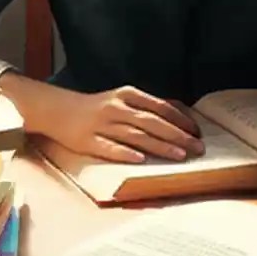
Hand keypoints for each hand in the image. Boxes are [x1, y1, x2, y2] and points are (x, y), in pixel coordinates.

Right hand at [0, 75, 204, 163]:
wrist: (58, 110)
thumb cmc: (98, 107)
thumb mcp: (123, 98)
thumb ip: (148, 105)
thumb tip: (182, 114)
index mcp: (127, 95)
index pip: (160, 107)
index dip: (181, 120)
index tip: (197, 132)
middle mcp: (116, 108)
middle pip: (152, 122)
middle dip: (177, 136)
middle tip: (197, 148)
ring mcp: (102, 125)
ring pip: (135, 136)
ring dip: (159, 146)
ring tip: (178, 156)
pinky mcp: (88, 141)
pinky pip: (109, 148)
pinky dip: (125, 153)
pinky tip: (140, 160)